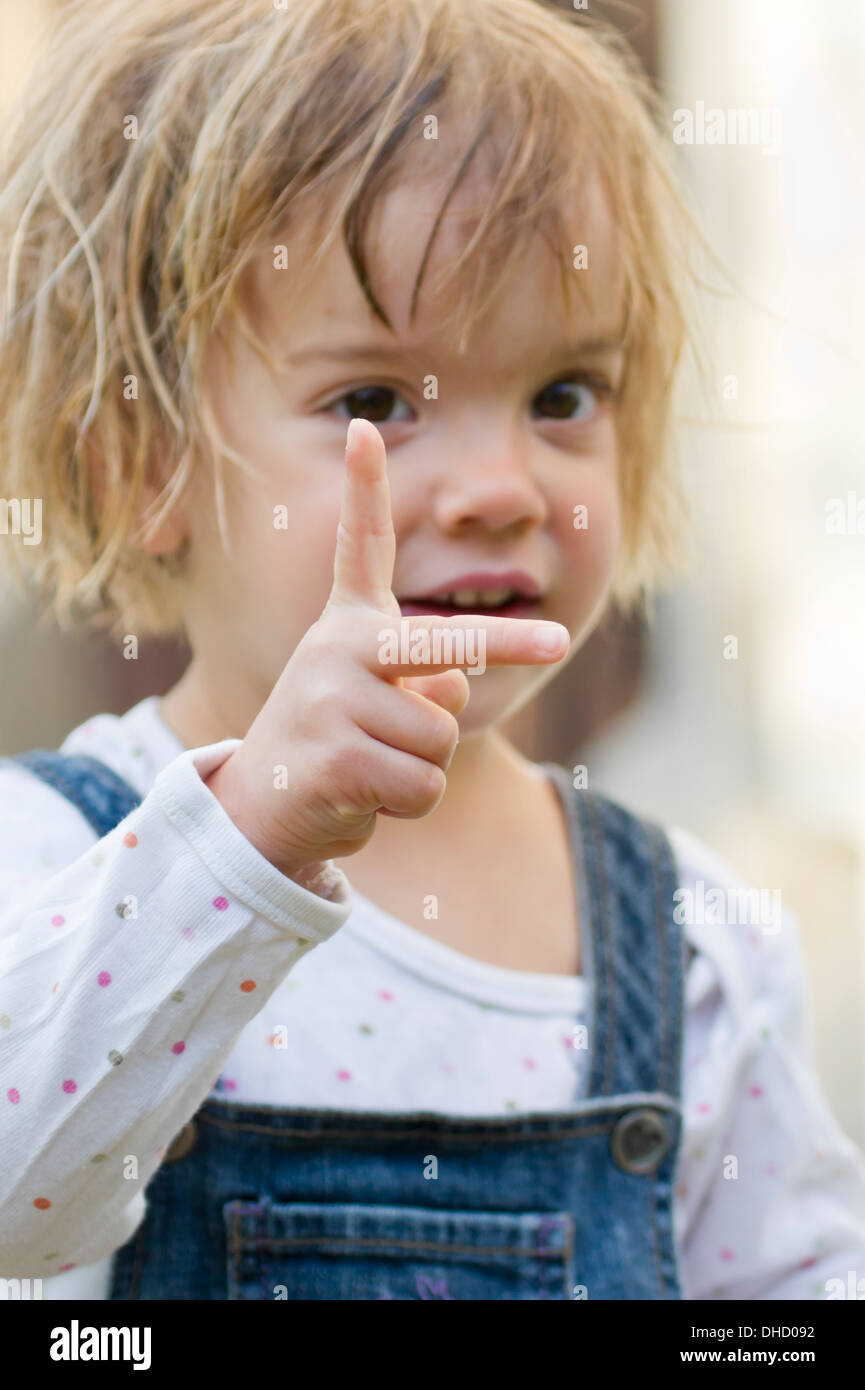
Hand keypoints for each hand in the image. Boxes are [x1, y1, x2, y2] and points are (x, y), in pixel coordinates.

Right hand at [204, 417, 569, 880]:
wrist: (265, 810)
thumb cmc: (340, 743)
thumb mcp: (381, 698)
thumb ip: (427, 679)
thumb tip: (452, 687)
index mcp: (348, 625)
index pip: (360, 549)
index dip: (364, 488)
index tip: (364, 429)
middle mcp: (336, 649)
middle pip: (445, 643)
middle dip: (508, 642)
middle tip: (558, 641)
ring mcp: (330, 700)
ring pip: (441, 734)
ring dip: (424, 766)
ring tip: (375, 767)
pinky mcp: (334, 758)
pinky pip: (424, 784)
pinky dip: (409, 803)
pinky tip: (364, 795)